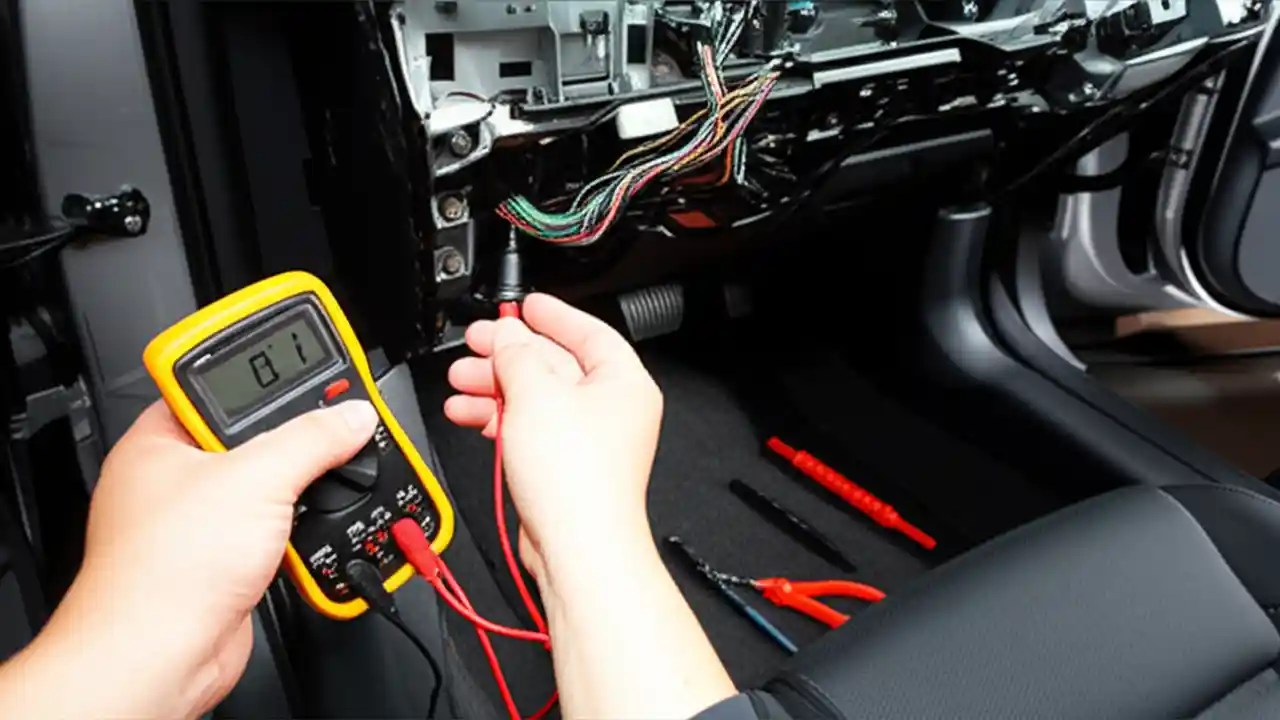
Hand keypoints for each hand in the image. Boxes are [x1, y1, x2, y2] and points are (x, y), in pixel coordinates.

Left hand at [2, 399, 376, 718]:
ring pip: (264, 488)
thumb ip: (312, 440)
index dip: (262, 378)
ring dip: (299, 492)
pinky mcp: (223, 562)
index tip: (307, 372)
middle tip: (332, 429)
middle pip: (250, 438)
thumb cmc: (166, 570)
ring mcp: (199, 522)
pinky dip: (299, 532)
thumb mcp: (258, 479)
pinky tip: (312, 532)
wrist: (160, 656)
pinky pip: (273, 531)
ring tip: (326, 481)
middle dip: (293, 441)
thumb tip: (351, 416)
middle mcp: (175, 479)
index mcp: (161, 440)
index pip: (215, 386)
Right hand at [446, 295, 735, 719]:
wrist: (577, 547)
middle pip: (555, 365)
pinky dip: (500, 419)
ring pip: (537, 399)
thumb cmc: (577, 479)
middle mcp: (612, 410)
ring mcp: (589, 442)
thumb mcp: (536, 394)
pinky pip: (530, 430)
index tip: (524, 306)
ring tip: (460, 382)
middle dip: (509, 355)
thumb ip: (517, 355)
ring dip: (495, 387)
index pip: (588, 331)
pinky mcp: (565, 469)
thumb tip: (507, 335)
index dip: (552, 315)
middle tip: (475, 345)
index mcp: (623, 382)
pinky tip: (472, 415)